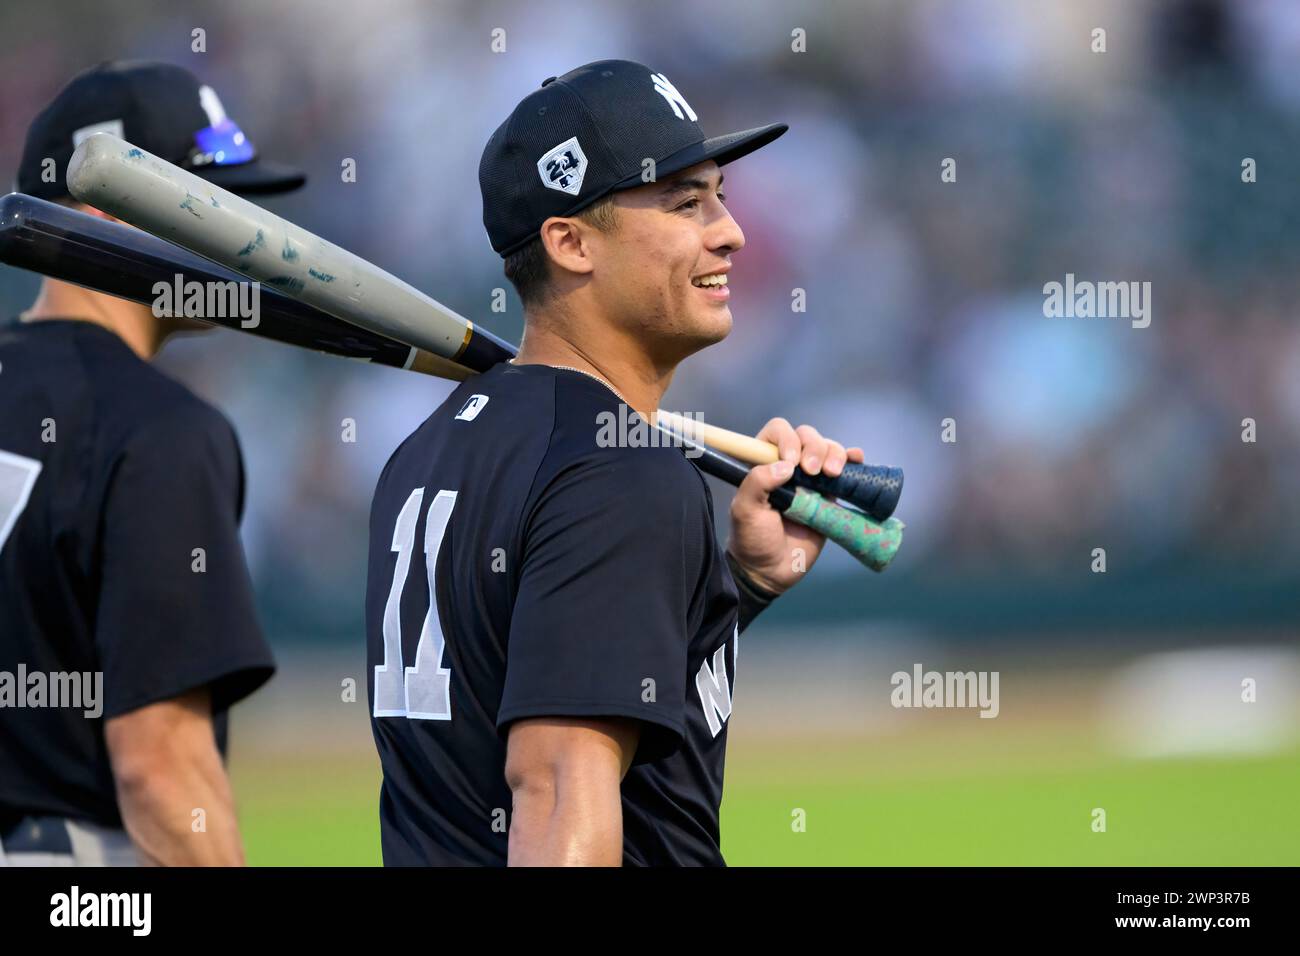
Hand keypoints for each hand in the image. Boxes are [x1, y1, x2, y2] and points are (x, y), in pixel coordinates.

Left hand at [726, 418, 864, 594]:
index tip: (791, 462)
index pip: (777, 432)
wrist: (771, 571)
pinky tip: (857, 459)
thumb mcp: (744, 510)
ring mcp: (811, 479)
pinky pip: (845, 470)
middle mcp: (788, 465)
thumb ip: (757, 483)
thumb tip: (785, 465)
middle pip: (807, 436)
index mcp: (763, 463)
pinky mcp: (829, 495)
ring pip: (828, 449)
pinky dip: (854, 460)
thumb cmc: (752, 539)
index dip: (787, 439)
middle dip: (814, 447)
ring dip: (835, 453)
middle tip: (812, 471)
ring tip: (833, 473)